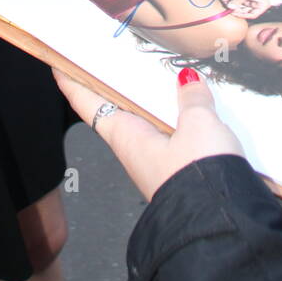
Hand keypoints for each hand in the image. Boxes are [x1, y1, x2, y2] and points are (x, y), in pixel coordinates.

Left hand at [53, 66, 242, 202]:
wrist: (225, 225)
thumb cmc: (199, 179)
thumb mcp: (198, 125)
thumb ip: (193, 99)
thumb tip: (188, 81)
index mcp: (126, 136)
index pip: (87, 103)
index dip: (71, 82)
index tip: (57, 64)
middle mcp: (136, 148)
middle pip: (116, 108)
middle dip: (111, 84)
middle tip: (109, 54)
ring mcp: (159, 160)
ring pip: (147, 121)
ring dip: (148, 99)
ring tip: (157, 70)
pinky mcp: (183, 169)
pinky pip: (173, 133)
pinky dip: (177, 115)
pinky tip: (194, 104)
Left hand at [227, 0, 269, 17]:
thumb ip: (238, 1)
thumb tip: (230, 7)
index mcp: (263, 5)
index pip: (253, 15)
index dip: (243, 15)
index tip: (235, 14)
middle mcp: (259, 4)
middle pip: (246, 11)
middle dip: (237, 9)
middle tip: (229, 9)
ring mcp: (253, 0)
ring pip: (242, 6)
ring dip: (234, 5)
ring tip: (225, 2)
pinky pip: (241, 1)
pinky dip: (234, 0)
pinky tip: (226, 0)